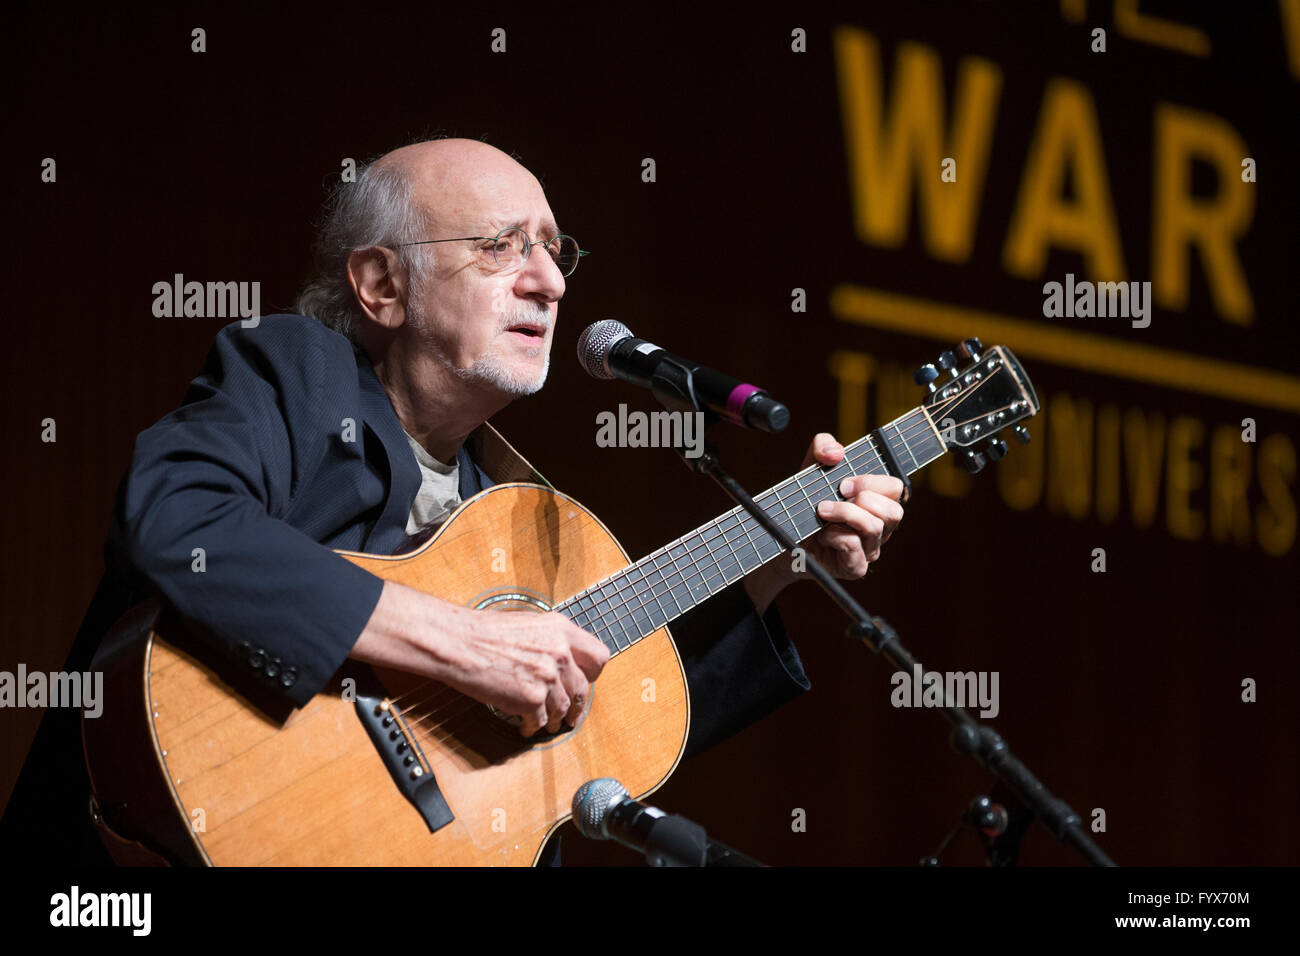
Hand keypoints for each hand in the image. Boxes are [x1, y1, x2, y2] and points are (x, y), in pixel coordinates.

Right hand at [437, 610, 609, 736]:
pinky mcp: (532, 699)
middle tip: (571, 715)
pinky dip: (533, 726)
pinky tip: (526, 726)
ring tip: (546, 724)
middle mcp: (560, 653)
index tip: (586, 682)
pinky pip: (540, 720)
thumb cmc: (485, 632)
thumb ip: (551, 641)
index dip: (593, 674)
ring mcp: (547, 677)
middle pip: (582, 689)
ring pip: (562, 708)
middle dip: (577, 706)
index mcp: (562, 630)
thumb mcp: (529, 625)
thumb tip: (560, 660)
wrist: (460, 642)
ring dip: (554, 720)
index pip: (599, 657)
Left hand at [743, 432, 904, 612]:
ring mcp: (869, 549)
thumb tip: (836, 452)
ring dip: (844, 514)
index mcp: (876, 503)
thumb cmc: (804, 504)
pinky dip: (835, 536)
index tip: (843, 484)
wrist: (781, 537)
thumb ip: (823, 446)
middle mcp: (879, 527)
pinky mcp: (855, 567)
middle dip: (862, 499)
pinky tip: (822, 536)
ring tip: (821, 513)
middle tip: (833, 498)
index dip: (872, 482)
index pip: (896, 488)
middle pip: (894, 511)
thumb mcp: (810, 468)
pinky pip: (854, 546)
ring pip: (874, 528)